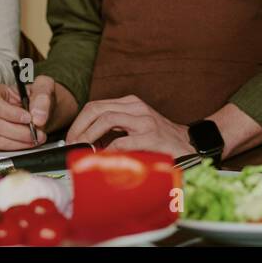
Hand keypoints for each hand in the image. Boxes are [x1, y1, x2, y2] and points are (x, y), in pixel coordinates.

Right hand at [0, 76, 56, 150]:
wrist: (38, 111)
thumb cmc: (36, 98)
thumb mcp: (43, 88)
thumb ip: (42, 98)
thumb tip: (37, 116)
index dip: (11, 113)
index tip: (28, 119)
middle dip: (19, 132)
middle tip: (36, 132)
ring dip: (19, 142)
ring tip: (35, 138)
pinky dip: (14, 148)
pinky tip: (25, 142)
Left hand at [65, 94, 193, 157]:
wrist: (190, 145)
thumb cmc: (160, 139)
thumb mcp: (135, 128)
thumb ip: (113, 131)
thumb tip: (85, 143)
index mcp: (131, 103)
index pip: (96, 106)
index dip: (79, 122)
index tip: (71, 139)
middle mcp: (137, 107)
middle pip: (96, 109)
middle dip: (78, 128)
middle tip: (71, 145)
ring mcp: (145, 120)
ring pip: (106, 119)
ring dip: (88, 136)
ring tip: (82, 150)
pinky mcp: (151, 137)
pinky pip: (121, 142)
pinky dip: (107, 151)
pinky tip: (103, 158)